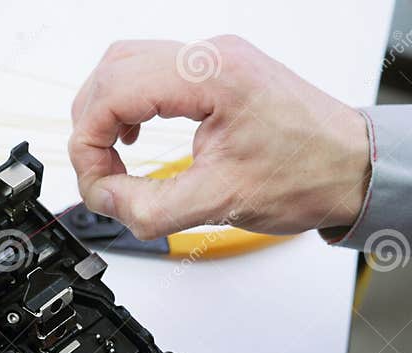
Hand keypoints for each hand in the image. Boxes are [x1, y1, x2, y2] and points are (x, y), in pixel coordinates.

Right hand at [68, 35, 369, 238]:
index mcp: (212, 77)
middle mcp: (211, 57)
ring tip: (111, 157)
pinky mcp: (216, 72)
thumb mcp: (219, 203)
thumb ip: (148, 208)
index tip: (96, 184)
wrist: (352, 167)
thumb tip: (104, 200)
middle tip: (98, 173)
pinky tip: (133, 135)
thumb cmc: (307, 175)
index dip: (88, 143)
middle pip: (112, 70)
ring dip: (106, 112)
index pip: (113, 92)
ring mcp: (214, 60)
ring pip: (125, 66)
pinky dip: (128, 105)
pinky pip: (150, 73)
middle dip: (91, 125)